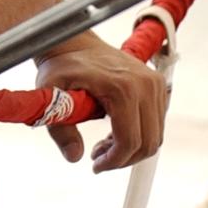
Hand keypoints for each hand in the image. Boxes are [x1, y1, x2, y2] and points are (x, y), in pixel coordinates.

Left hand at [36, 36, 167, 172]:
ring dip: (131, 149)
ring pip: (155, 135)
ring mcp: (154, 84)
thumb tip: (74, 156)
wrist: (75, 42)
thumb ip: (60, 128)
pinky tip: (114, 133)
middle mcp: (145, 85)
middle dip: (123, 158)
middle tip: (98, 159)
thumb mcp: (51, 95)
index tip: (95, 166)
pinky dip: (139, 135)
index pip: (130, 140)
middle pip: (148, 142)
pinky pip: (156, 123)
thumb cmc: (62, 64)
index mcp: (122, 87)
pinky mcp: (156, 85)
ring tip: (103, 145)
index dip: (114, 161)